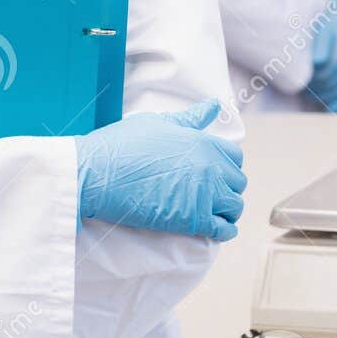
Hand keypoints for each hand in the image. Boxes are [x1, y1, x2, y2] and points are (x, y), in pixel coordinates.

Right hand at [76, 100, 244, 240]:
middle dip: (227, 188)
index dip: (225, 165)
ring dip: (226, 211)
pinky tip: (214, 230)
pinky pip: (223, 229)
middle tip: (210, 194)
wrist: (98, 173)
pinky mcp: (193, 220)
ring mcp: (204, 194)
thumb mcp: (158, 122)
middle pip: (237, 183)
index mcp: (204, 142)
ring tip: (212, 213)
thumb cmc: (122, 144)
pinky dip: (223, 231)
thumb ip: (190, 118)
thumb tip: (213, 106)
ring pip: (234, 207)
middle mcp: (211, 167)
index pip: (235, 157)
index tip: (214, 173)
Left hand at [307, 0, 336, 112]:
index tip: (301, 85)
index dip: (311, 82)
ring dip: (328, 97)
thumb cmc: (332, 21)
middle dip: (318, 91)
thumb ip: (319, 49)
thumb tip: (316, 66)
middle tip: (305, 94)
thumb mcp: (323, 29)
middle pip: (334, 84)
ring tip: (315, 98)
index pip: (325, 74)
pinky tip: (333, 107)